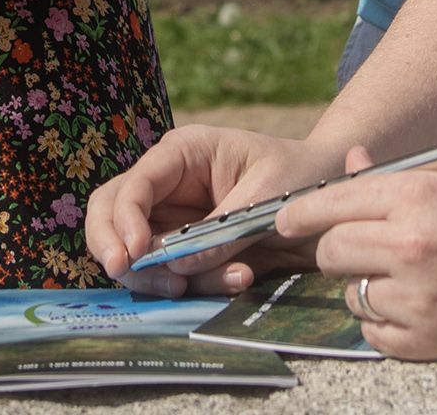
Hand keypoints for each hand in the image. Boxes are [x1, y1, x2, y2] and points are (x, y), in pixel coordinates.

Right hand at [85, 124, 345, 296]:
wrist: (326, 190)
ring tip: (230, 278)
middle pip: (110, 209)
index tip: (136, 253)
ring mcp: (171, 215)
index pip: (136, 183)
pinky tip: (239, 277)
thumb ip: (222, 229)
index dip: (125, 218)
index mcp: (183, 152)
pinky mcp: (183, 246)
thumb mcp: (269, 193)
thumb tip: (177, 265)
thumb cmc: (300, 173)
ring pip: (133, 249)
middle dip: (110, 243)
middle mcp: (167, 182)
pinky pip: (170, 271)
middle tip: (125, 272)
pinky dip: (192, 284)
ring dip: (162, 275)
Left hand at [272, 160, 436, 361]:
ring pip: (352, 294)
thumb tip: (355, 164)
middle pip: (331, 251)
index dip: (300, 215)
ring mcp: (422, 295)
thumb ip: (400, 179)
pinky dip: (385, 326)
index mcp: (419, 194)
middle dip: (337, 251)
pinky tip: (412, 311)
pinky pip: (377, 336)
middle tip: (358, 252)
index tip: (286, 223)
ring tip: (401, 281)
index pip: (330, 203)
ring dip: (366, 289)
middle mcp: (411, 242)